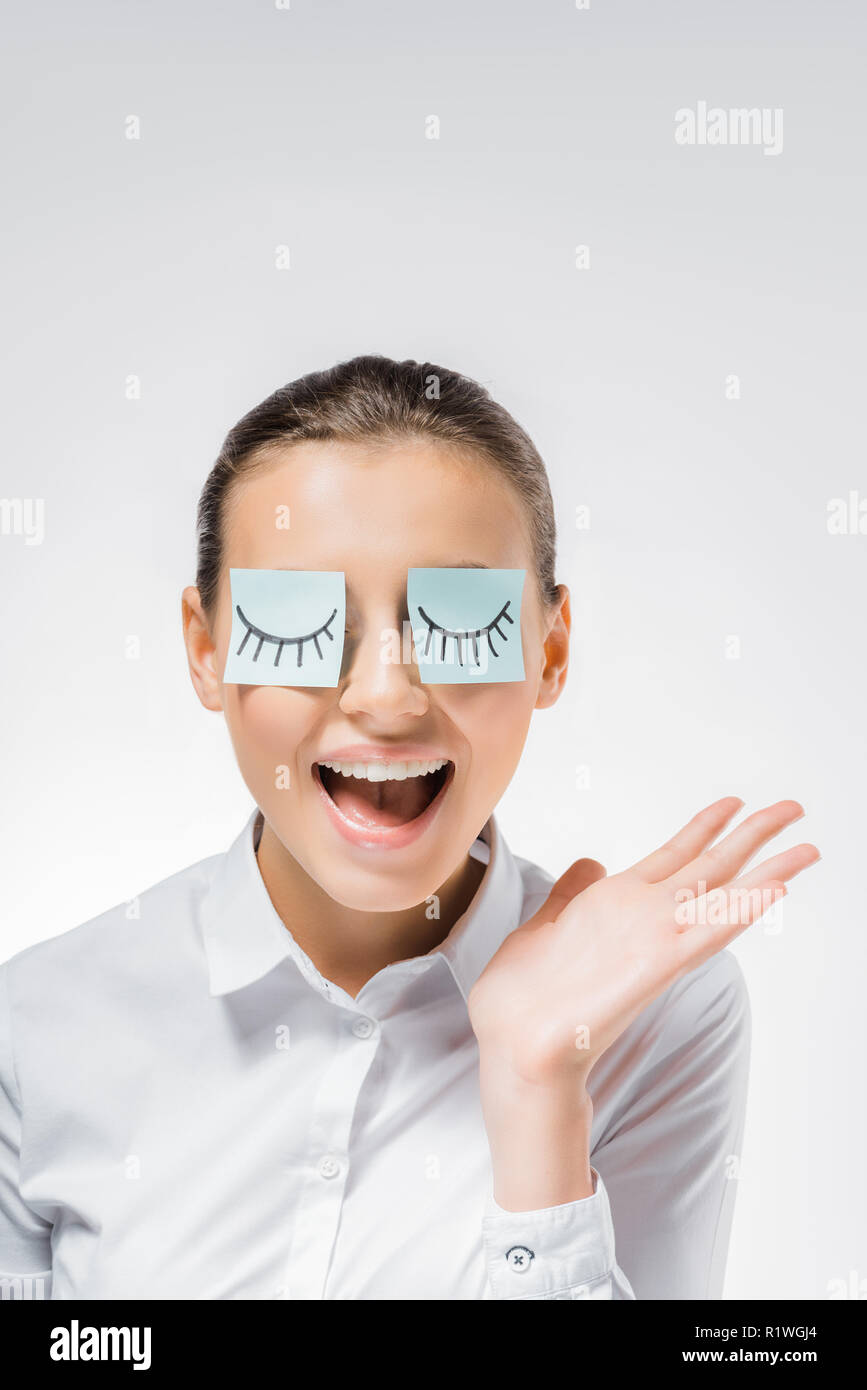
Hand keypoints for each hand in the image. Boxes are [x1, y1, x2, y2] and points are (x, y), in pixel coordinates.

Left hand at [467, 797, 819, 1086]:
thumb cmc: (523, 993)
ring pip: (717, 894)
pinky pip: (706, 933)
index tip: (734, 803)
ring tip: (805, 846)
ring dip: (764, 870)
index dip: (706, 827)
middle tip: (794, 807)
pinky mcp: (653, 966)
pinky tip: (771, 891)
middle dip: (752, 835)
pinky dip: (740, 911)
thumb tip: (590, 862)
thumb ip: (571, 893)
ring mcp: (651, 940)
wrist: (513, 1043)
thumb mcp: (544, 924)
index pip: (676, 856)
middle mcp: (643, 918)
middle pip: (709, 866)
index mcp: (619, 904)